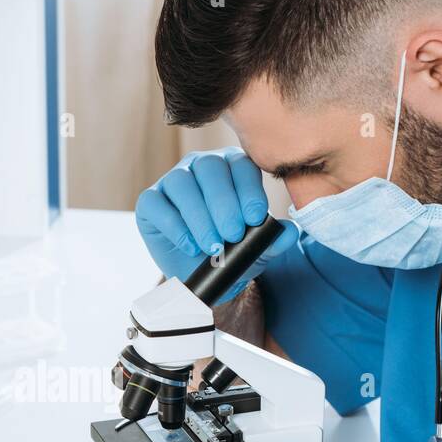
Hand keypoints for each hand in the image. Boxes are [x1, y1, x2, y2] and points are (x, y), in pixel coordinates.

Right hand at [135, 148, 295, 300]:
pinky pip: (157, 204)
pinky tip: (190, 246)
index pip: (240, 165)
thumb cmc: (230, 252)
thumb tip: (290, 232)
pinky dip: (175, 226)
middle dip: (224, 204)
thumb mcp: (256, 250)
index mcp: (231, 168)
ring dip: (199, 216)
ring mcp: (172, 181)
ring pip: (182, 183)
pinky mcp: (150, 201)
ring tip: (213, 246)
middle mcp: (200, 167)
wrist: (200, 275)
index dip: (248, 189)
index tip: (255, 218)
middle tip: (233, 235)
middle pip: (210, 169)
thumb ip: (273, 240)